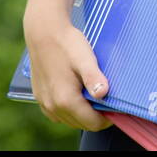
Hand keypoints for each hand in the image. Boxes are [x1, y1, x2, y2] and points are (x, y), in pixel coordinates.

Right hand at [25, 14, 114, 131]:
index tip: (116, 107)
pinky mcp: (40, 97)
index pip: (93, 124)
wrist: (44, 32)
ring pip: (70, 120)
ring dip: (83, 114)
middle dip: (96, 117)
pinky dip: (69, 110)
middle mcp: (53, 107)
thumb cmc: (67, 44)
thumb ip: (94, 78)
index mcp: (66, 100)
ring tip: (92, 95)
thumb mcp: (85, 59)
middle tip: (107, 100)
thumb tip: (103, 94)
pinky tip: (76, 93)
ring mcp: (45, 103)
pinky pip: (58, 113)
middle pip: (82, 124)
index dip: (108, 118)